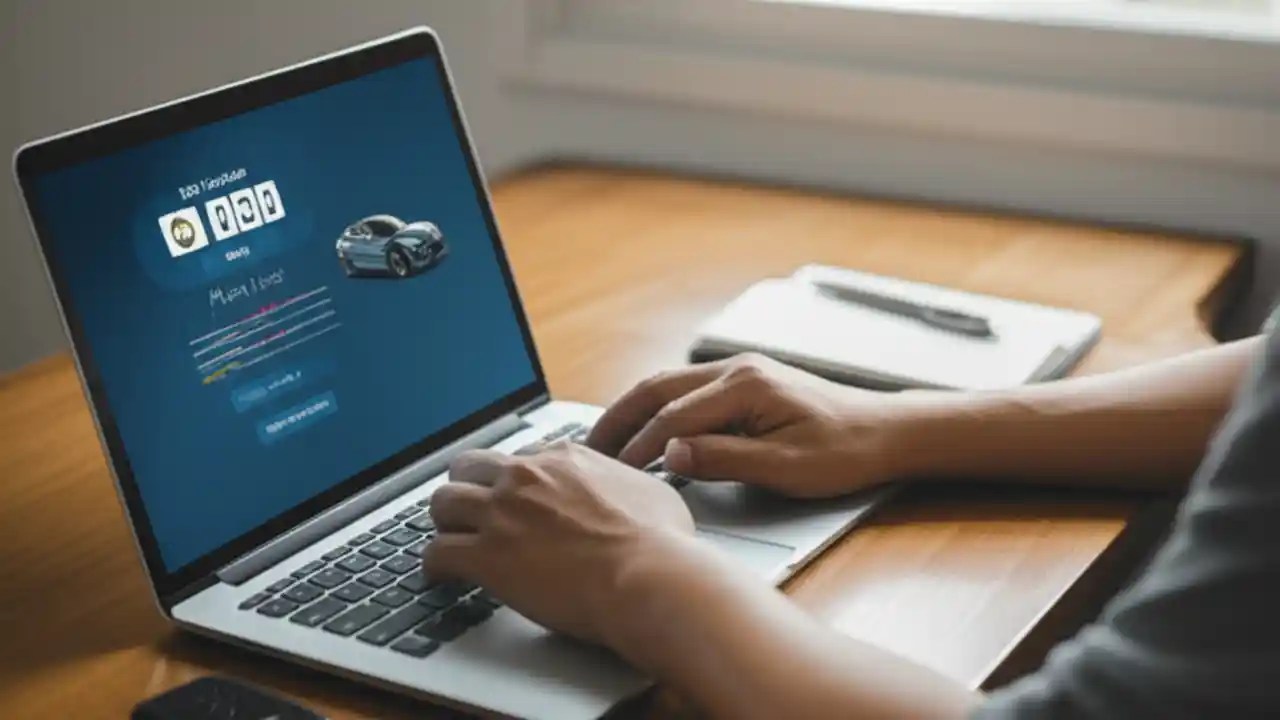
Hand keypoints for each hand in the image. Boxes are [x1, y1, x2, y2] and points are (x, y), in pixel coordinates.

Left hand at [423, 442, 694, 643]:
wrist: (647, 575)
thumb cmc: (659, 542)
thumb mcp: (649, 490)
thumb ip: (624, 483)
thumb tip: (628, 490)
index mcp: (564, 458)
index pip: (520, 458)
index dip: (514, 481)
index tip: (515, 499)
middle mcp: (527, 477)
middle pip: (469, 467)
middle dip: (466, 488)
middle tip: (471, 511)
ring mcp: (503, 514)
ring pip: (442, 502)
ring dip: (445, 522)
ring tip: (450, 540)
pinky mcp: (487, 555)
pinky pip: (437, 552)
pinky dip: (435, 565)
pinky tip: (440, 576)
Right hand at [587, 353, 913, 497]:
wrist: (886, 432)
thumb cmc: (845, 452)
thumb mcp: (786, 468)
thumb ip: (725, 460)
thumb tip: (671, 455)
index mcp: (747, 386)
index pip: (673, 418)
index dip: (639, 449)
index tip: (615, 476)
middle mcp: (738, 370)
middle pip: (657, 389)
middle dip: (617, 420)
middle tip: (585, 453)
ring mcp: (739, 372)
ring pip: (666, 386)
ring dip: (630, 411)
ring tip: (602, 442)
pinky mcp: (743, 382)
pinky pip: (684, 391)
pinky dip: (653, 408)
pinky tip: (640, 430)